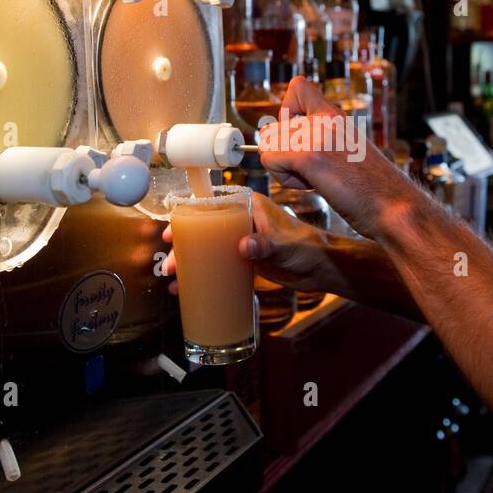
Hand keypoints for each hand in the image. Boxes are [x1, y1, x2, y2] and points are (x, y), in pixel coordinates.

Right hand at [162, 191, 333, 295]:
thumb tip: (244, 246)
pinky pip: (219, 263)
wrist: (322, 268)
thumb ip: (265, 245)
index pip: (212, 205)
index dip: (188, 217)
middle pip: (204, 229)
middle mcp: (242, 221)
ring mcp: (242, 240)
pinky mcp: (245, 259)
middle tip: (171, 263)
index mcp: (249, 207)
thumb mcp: (284, 245)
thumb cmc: (308, 248)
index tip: (172, 231)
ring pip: (208, 248)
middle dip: (184, 246)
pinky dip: (204, 273)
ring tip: (174, 280)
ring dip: (190, 262)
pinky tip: (189, 287)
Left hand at [256, 76, 417, 237]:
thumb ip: (319, 138)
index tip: (300, 138)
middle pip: (272, 128)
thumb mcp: (346, 149)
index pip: (298, 86)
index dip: (287, 113)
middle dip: (284, 155)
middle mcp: (326, 118)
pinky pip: (270, 159)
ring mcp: (317, 134)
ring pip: (267, 145)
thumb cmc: (371, 188)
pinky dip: (283, 179)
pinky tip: (312, 185)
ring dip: (284, 169)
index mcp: (335, 114)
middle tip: (314, 172)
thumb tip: (280, 142)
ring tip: (315, 179)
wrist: (394, 206)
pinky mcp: (310, 155)